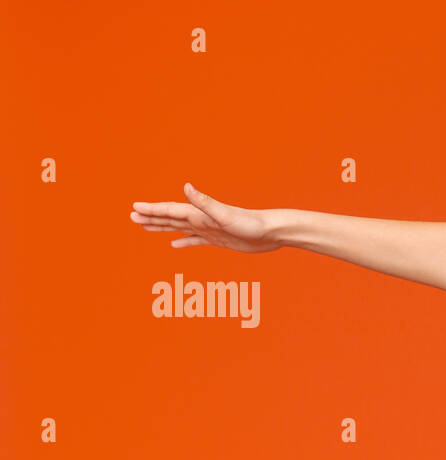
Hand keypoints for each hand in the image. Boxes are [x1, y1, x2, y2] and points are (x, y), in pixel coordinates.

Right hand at [129, 183, 281, 252]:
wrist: (271, 232)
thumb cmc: (251, 223)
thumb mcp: (225, 215)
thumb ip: (204, 202)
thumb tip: (185, 186)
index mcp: (199, 213)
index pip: (170, 210)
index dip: (151, 209)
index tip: (134, 208)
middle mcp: (201, 219)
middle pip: (170, 217)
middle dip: (151, 217)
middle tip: (131, 216)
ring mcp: (208, 229)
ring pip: (179, 227)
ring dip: (162, 227)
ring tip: (144, 226)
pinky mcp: (218, 239)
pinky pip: (195, 241)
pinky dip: (183, 242)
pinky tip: (174, 245)